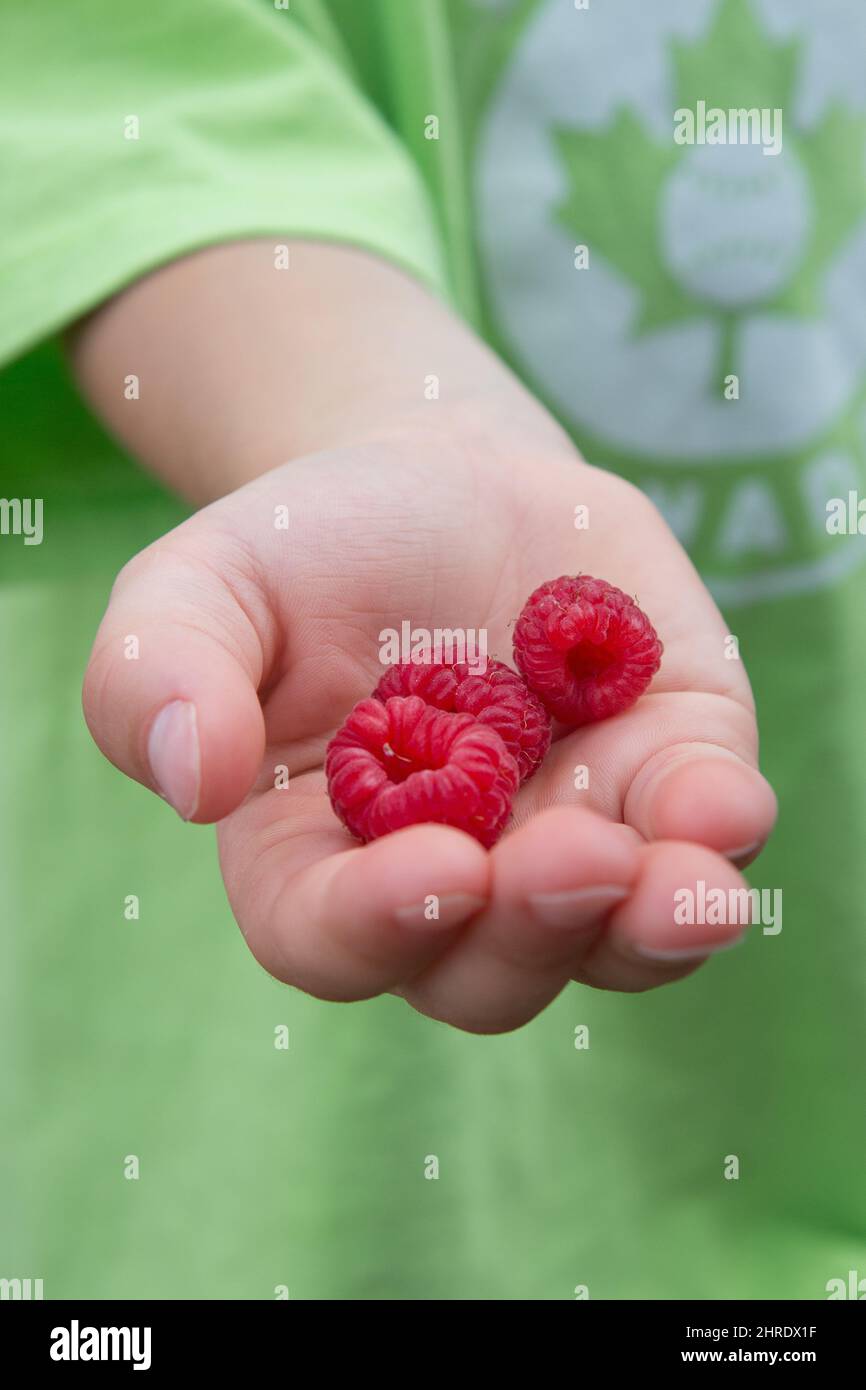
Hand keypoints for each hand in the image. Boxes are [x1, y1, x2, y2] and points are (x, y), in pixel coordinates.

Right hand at [82, 423, 775, 1031]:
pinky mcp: (660, 774)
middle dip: (531, 932)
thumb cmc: (308, 551)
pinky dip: (717, 838)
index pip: (332, 939)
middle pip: (485, 972)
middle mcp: (449, 879)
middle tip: (569, 854)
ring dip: (649, 927)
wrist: (439, 478)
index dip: (379, 928)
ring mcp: (563, 834)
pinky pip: (697, 842)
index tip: (436, 869)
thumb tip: (193, 780)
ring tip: (683, 882)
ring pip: (609, 940)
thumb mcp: (201, 586)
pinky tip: (721, 810)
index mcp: (316, 858)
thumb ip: (155, 673)